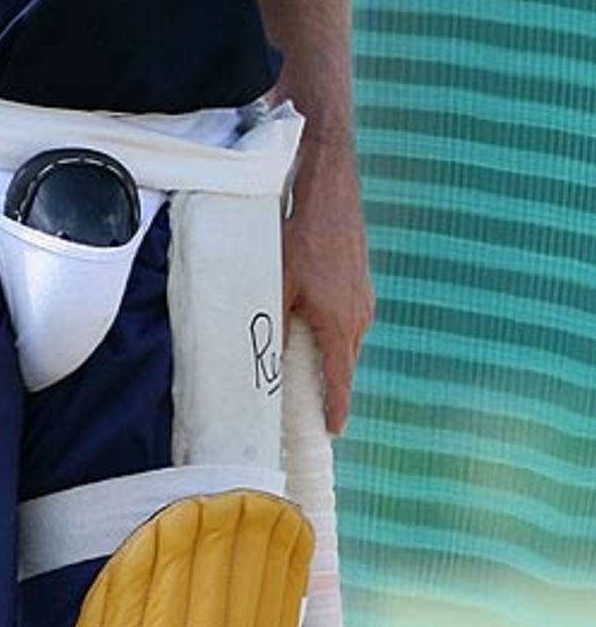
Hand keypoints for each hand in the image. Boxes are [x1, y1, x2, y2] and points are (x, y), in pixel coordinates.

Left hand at [283, 152, 373, 434]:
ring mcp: (363, 300)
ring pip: (347, 343)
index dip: (336, 410)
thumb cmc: (301, 237)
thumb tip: (263, 359)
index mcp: (338, 325)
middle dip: (331, 388)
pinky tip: (314, 328)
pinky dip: (334, 335)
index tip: (333, 433)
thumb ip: (272, 324)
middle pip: (344, 365)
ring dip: (331, 359)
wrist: (330, 194)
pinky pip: (349, 322)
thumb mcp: (277, 283)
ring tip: (311, 372)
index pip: (339, 380)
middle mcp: (358, 317)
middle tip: (314, 410)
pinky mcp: (361, 284)